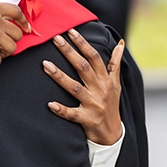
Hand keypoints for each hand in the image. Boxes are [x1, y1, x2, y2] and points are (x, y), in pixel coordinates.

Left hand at [42, 28, 123, 144]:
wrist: (113, 135)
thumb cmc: (111, 105)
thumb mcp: (116, 84)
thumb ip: (115, 64)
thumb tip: (121, 43)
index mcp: (106, 80)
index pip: (94, 57)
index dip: (83, 44)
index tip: (70, 31)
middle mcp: (101, 90)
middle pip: (83, 68)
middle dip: (69, 52)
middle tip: (56, 39)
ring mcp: (94, 105)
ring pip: (75, 88)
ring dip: (60, 76)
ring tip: (45, 65)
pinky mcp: (87, 120)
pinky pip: (72, 114)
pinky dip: (62, 109)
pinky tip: (50, 104)